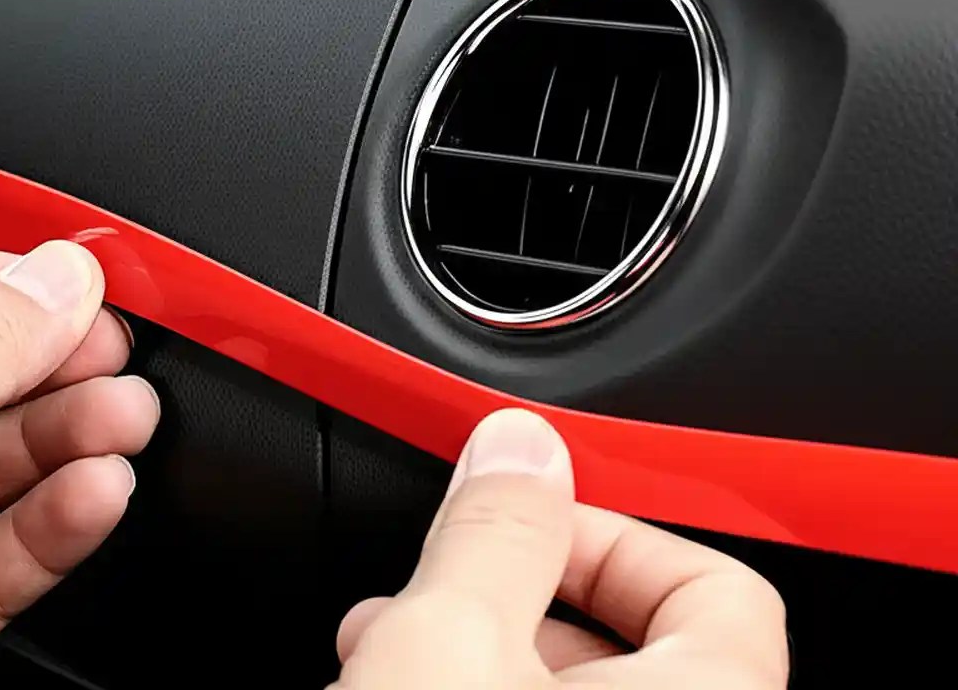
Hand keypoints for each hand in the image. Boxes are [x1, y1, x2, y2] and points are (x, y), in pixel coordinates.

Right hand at [332, 409, 788, 688]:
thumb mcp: (447, 645)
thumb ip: (494, 531)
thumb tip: (518, 447)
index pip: (716, 582)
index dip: (611, 528)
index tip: (524, 514)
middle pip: (627, 643)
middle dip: (514, 595)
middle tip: (439, 582)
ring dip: (473, 655)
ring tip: (385, 648)